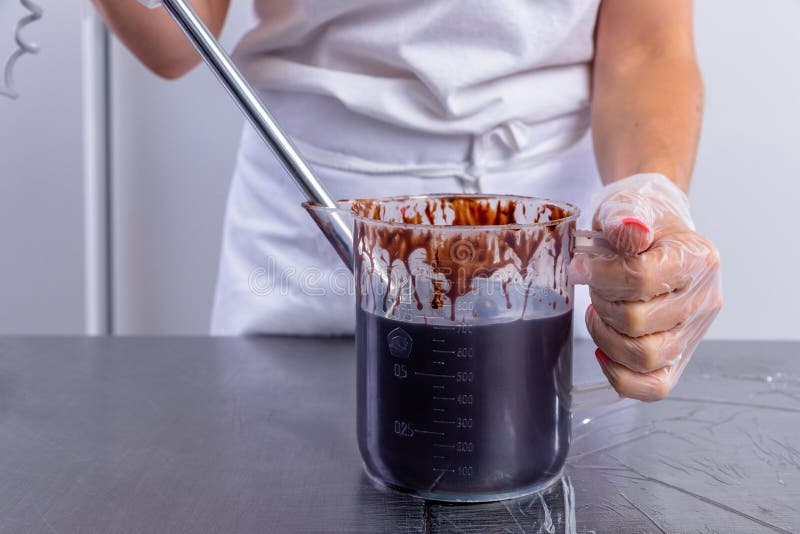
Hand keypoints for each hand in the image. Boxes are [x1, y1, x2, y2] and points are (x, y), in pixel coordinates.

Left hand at [569, 174, 721, 400]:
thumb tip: (629, 230)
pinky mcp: (679, 358)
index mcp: (697, 259)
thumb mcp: (629, 206)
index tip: (579, 267)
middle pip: (637, 321)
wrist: (654, 233)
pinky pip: (653, 387)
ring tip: (599, 312)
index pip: (641, 279)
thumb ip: (626, 216)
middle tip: (596, 287)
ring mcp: (693, 334)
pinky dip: (621, 375)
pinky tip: (603, 350)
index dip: (599, 276)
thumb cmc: (642, 223)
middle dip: (602, 303)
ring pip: (644, 357)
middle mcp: (704, 300)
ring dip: (606, 336)